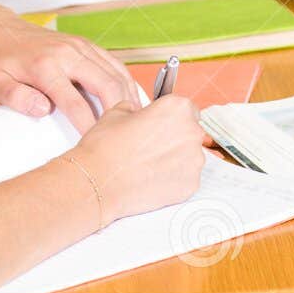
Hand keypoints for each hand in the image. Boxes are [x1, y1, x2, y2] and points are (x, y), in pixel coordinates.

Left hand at [0, 1, 137, 127]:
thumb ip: (16, 97)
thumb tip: (43, 110)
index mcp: (45, 66)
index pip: (76, 104)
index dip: (90, 129)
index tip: (97, 149)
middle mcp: (68, 53)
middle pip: (107, 85)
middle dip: (120, 113)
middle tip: (126, 138)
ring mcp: (79, 46)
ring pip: (116, 72)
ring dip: (128, 97)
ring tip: (134, 124)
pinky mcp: (85, 44)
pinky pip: (113, 63)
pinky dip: (126, 82)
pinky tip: (129, 101)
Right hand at [68, 95, 205, 224]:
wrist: (99, 181)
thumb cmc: (106, 146)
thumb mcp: (117, 111)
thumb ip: (136, 108)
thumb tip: (138, 113)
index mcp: (177, 108)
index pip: (187, 108)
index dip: (171, 117)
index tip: (161, 125)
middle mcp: (192, 132)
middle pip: (190, 132)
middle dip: (174, 138)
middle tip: (151, 146)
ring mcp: (194, 161)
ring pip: (190, 156)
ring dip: (175, 158)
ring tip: (149, 164)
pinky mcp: (191, 185)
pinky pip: (187, 178)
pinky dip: (174, 178)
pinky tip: (152, 178)